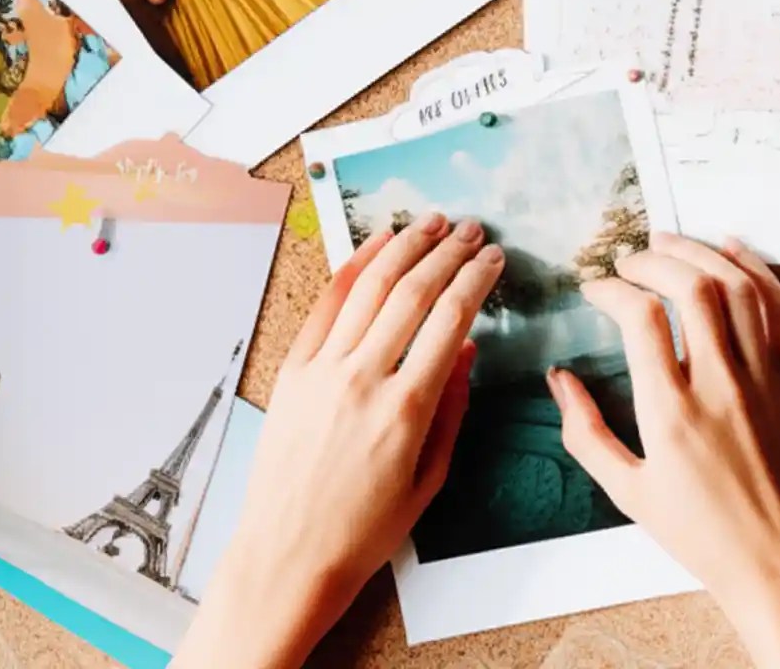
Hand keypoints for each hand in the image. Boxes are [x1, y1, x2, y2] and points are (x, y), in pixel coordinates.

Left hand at [171, 214, 504, 667]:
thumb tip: (467, 351)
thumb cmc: (363, 531)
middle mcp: (362, 380)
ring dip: (402, 248)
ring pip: (367, 288)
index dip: (476, 280)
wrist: (286, 556)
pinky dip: (350, 270)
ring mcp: (321, 372)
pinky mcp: (291, 374)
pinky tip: (372, 248)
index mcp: (406, 409)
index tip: (493, 258)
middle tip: (470, 230)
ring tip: (428, 223)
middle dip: (447, 253)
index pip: (451, 321)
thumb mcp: (429, 479)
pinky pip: (323, 308)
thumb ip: (453, 410)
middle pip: (412, 293)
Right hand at [548, 233, 779, 668]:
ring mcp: (765, 378)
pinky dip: (756, 269)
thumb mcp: (628, 494)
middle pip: (690, 287)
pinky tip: (732, 250)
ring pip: (738, 286)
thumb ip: (586, 433)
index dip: (612, 289)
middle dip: (653, 258)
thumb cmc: (704, 537)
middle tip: (629, 260)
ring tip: (670, 241)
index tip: (595, 289)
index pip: (641, 319)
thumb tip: (559, 380)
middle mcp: (721, 386)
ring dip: (700, 252)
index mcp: (671, 414)